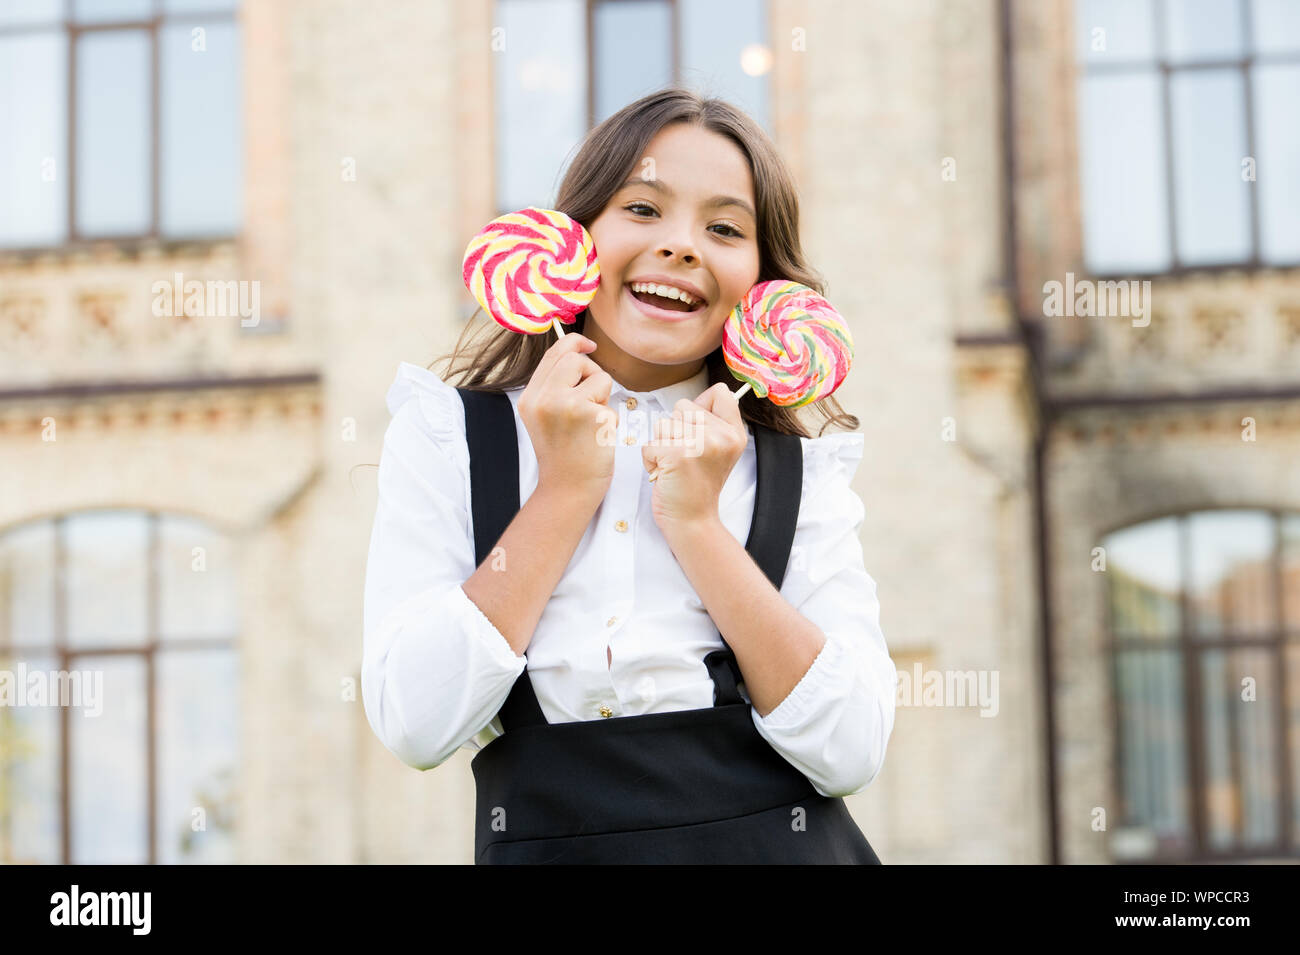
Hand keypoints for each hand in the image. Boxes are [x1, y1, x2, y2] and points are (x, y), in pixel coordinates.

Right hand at [517, 333, 617, 506]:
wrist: (567, 489)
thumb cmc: (563, 454)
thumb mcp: (544, 417)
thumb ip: (554, 387)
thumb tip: (579, 353)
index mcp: (530, 398)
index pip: (554, 353)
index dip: (575, 342)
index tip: (590, 344)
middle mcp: (545, 399)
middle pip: (577, 359)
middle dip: (591, 373)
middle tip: (592, 399)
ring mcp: (568, 407)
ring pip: (600, 377)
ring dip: (604, 397)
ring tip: (592, 423)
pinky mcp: (592, 417)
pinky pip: (611, 404)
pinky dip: (610, 420)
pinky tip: (598, 438)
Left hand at [642, 382, 746, 531]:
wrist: (692, 520)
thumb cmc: (697, 485)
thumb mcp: (718, 450)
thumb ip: (710, 422)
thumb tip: (693, 400)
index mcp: (734, 433)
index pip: (720, 392)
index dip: (700, 406)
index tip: (697, 431)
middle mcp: (722, 436)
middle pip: (683, 406)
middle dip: (675, 428)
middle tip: (684, 455)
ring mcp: (701, 445)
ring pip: (663, 424)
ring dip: (661, 445)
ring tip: (674, 465)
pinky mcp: (678, 456)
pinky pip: (650, 444)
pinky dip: (650, 460)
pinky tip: (665, 474)